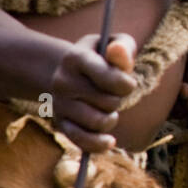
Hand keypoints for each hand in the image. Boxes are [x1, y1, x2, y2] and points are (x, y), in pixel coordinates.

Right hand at [49, 34, 138, 152]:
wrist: (65, 70)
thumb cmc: (99, 56)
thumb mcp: (111, 42)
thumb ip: (123, 46)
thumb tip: (118, 51)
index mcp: (76, 58)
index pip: (108, 78)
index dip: (126, 85)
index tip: (128, 83)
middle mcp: (63, 81)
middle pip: (108, 102)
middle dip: (119, 99)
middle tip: (113, 92)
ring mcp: (59, 104)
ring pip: (98, 122)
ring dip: (112, 118)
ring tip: (109, 109)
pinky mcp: (60, 122)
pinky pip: (80, 140)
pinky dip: (97, 145)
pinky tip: (110, 141)